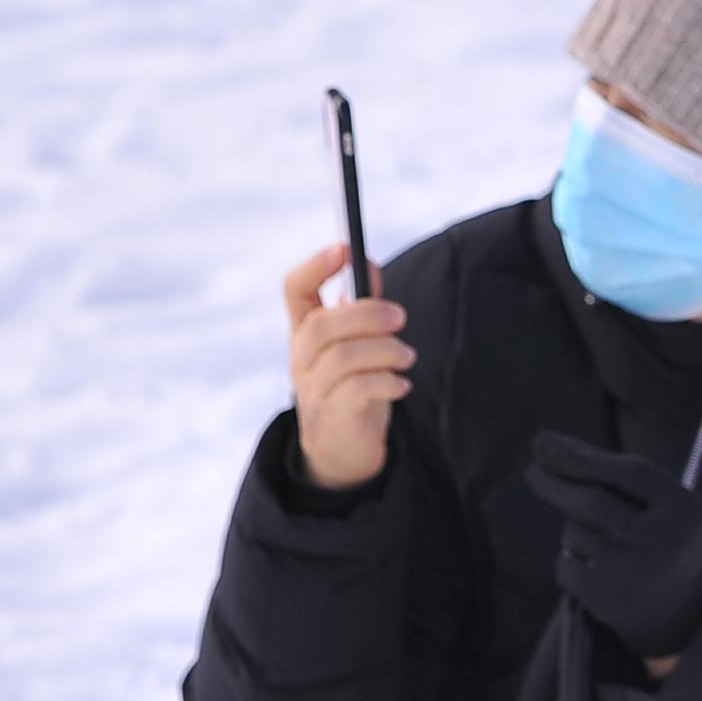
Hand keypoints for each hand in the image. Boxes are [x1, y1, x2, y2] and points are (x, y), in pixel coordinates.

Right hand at [282, 244, 408, 492]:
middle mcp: (302, 358)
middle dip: (364, 315)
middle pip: (321, 326)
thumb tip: (368, 264)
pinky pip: (358, 392)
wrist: (341, 452)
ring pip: (341, 359)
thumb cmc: (352, 388)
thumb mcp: (355, 345)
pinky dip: (386, 383)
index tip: (345, 248)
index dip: (315, 266)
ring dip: (383, 351)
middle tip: (400, 316)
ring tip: (407, 357)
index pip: (294, 289)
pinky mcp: (336, 416)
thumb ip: (360, 309)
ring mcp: (315, 389)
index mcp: (303, 332)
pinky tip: (402, 385)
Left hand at [522, 432, 701, 660]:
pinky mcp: (609, 600)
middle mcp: (663, 542)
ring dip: (574, 528)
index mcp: (683, 510)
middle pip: (593, 503)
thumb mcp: (653, 498)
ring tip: (601, 544)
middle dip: (555, 484)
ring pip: (575, 532)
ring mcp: (635, 574)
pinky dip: (569, 559)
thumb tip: (544, 441)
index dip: (586, 458)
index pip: (632, 473)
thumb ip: (607, 467)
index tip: (546, 443)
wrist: (683, 607)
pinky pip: (566, 564)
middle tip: (534, 472)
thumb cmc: (657, 534)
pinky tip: (594, 570)